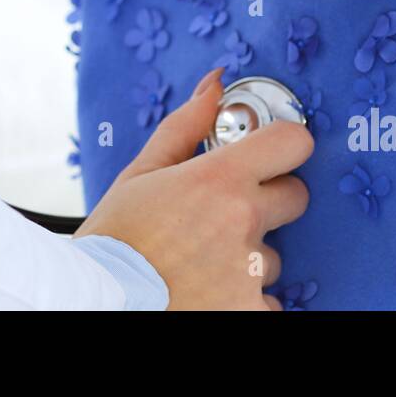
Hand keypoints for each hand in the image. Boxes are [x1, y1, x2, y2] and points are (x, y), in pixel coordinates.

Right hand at [73, 66, 313, 308]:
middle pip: (296, 196)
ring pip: (274, 255)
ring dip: (249, 257)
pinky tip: (211, 289)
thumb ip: (186, 126)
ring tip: (204, 261)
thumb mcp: (142, 173)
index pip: (292, 142)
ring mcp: (250, 270)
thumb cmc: (114, 241)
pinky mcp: (249, 309)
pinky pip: (269, 300)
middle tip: (227, 214)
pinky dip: (246, 297)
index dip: (282, 143)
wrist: (100, 300)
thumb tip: (215, 86)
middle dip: (269, 200)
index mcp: (218, 179)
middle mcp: (242, 221)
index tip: (269, 152)